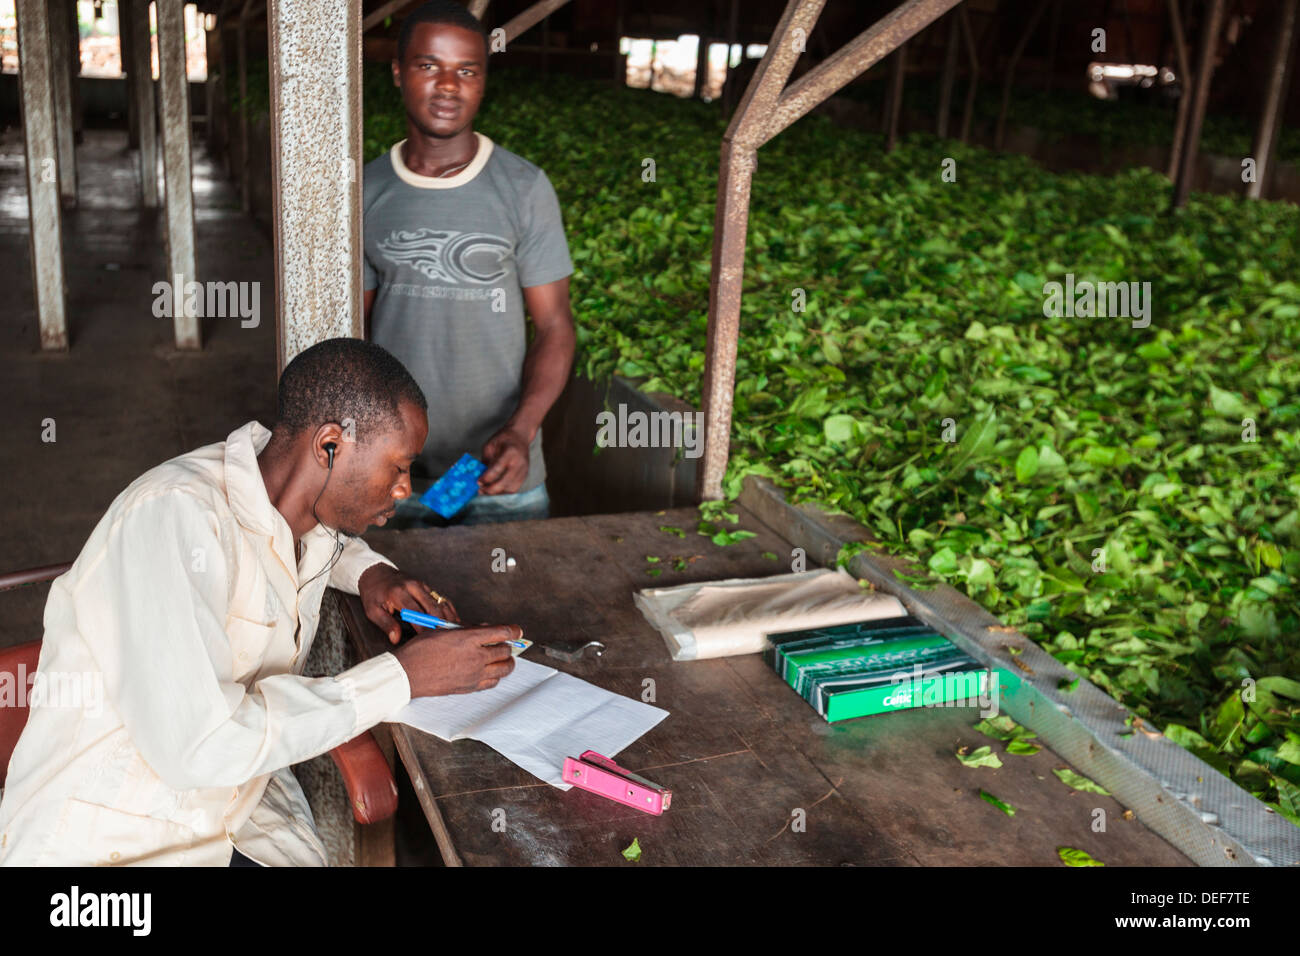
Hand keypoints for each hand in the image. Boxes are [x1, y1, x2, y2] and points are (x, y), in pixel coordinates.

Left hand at [358, 563, 460, 644]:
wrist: (375, 572)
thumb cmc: (373, 593)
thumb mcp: (373, 610)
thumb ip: (386, 624)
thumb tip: (396, 638)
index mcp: (398, 593)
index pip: (415, 613)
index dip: (424, 628)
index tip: (428, 640)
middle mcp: (412, 586)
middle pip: (432, 607)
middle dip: (440, 623)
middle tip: (446, 638)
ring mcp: (420, 584)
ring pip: (439, 601)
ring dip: (447, 616)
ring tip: (454, 631)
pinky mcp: (425, 585)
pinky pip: (440, 597)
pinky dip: (447, 609)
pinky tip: (453, 619)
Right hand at [392, 625, 520, 695]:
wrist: (407, 674)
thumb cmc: (420, 650)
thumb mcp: (443, 631)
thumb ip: (465, 630)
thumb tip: (482, 630)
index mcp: (469, 639)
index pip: (501, 633)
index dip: (513, 630)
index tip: (518, 630)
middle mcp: (475, 657)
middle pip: (505, 651)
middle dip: (508, 646)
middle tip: (506, 643)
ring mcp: (474, 674)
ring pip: (503, 668)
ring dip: (507, 662)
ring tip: (505, 659)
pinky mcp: (469, 687)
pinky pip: (492, 682)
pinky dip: (496, 676)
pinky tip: (492, 672)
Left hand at [479, 426, 529, 494]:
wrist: (520, 436)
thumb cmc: (504, 439)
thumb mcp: (490, 445)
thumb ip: (485, 460)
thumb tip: (479, 476)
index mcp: (510, 452)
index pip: (498, 469)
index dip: (487, 477)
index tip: (478, 482)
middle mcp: (519, 463)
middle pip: (505, 482)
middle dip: (491, 489)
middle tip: (480, 490)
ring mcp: (523, 471)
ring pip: (510, 489)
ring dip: (497, 493)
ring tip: (486, 492)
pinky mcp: (524, 476)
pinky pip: (514, 489)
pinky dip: (503, 493)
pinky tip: (494, 491)